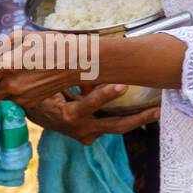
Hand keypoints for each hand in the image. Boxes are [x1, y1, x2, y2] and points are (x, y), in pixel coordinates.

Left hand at [0, 31, 91, 110]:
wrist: (77, 62)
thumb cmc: (48, 44)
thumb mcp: (18, 38)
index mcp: (6, 66)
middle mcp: (12, 86)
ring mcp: (22, 98)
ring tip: (16, 71)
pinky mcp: (31, 105)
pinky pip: (13, 100)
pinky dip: (13, 91)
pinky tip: (27, 78)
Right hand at [25, 89, 159, 145]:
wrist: (35, 114)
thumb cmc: (42, 93)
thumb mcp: (51, 84)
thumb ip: (69, 76)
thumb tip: (87, 57)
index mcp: (68, 116)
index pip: (89, 105)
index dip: (105, 95)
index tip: (123, 85)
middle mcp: (81, 129)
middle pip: (115, 125)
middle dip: (139, 118)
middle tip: (157, 110)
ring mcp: (88, 134)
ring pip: (118, 126)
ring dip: (138, 118)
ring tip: (158, 110)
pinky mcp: (91, 135)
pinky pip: (111, 123)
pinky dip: (126, 115)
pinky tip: (144, 108)